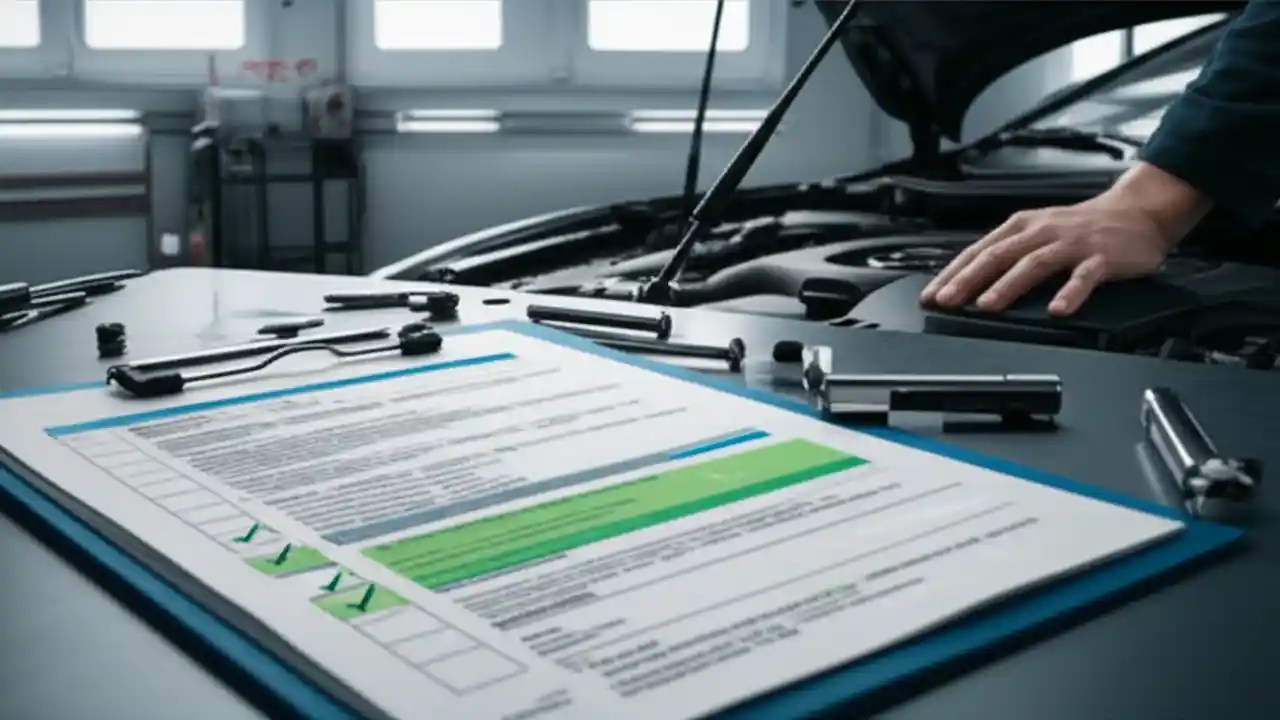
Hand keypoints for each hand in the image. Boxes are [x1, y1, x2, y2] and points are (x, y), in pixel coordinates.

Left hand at [919, 163, 1211, 315]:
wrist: (1138, 210)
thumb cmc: (1082, 228)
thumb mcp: (1038, 233)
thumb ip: (1009, 255)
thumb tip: (970, 282)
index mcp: (1021, 227)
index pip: (978, 251)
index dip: (951, 274)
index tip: (930, 296)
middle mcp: (1042, 232)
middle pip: (998, 256)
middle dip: (968, 280)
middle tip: (946, 301)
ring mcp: (1071, 243)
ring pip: (1034, 263)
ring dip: (1008, 285)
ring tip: (987, 306)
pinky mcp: (1101, 256)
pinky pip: (1083, 276)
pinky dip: (1069, 293)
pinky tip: (1057, 310)